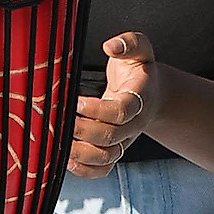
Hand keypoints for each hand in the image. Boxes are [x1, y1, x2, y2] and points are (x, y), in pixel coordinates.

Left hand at [69, 31, 158, 177]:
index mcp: (139, 99)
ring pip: (106, 157)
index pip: (120, 111)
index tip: (76, 101)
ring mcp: (123, 140)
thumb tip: (111, 46)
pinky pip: (103, 169)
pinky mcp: (114, 150)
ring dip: (81, 154)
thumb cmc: (139, 71)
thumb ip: (129, 42)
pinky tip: (67, 160)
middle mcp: (132, 124)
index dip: (97, 110)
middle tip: (60, 120)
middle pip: (110, 137)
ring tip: (60, 142)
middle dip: (82, 131)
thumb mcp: (140, 50)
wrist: (153, 94)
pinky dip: (86, 171)